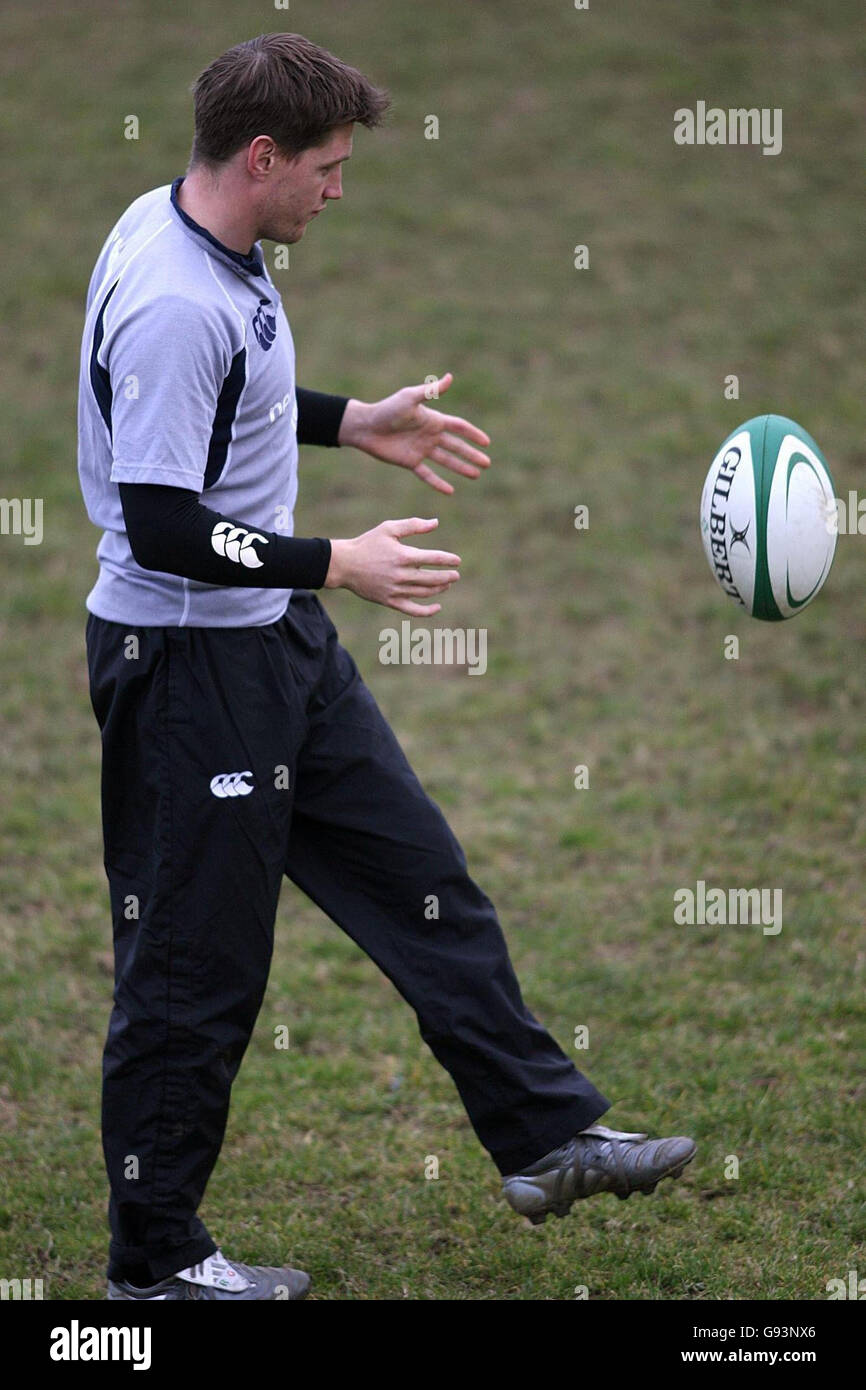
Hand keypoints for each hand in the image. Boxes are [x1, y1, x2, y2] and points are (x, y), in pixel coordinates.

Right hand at [324, 517, 460, 615]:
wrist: (344, 565)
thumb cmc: (367, 543)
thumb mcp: (388, 528)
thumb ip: (413, 525)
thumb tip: (436, 522)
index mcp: (403, 556)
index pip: (433, 559)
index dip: (448, 560)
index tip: (457, 561)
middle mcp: (401, 575)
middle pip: (432, 578)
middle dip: (447, 577)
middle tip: (456, 575)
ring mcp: (396, 590)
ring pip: (425, 593)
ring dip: (439, 589)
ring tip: (447, 584)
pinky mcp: (389, 601)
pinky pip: (412, 610)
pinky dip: (427, 611)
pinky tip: (437, 607)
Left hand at [337, 373, 490, 493]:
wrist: (366, 426)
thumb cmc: (387, 409)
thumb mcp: (410, 398)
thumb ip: (431, 391)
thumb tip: (450, 377)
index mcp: (433, 420)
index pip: (458, 427)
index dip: (473, 434)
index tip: (487, 443)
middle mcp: (430, 435)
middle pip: (456, 446)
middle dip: (471, 455)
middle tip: (487, 464)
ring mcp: (421, 449)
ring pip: (446, 461)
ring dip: (461, 468)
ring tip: (476, 475)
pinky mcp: (410, 462)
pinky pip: (427, 474)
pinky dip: (438, 483)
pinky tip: (450, 491)